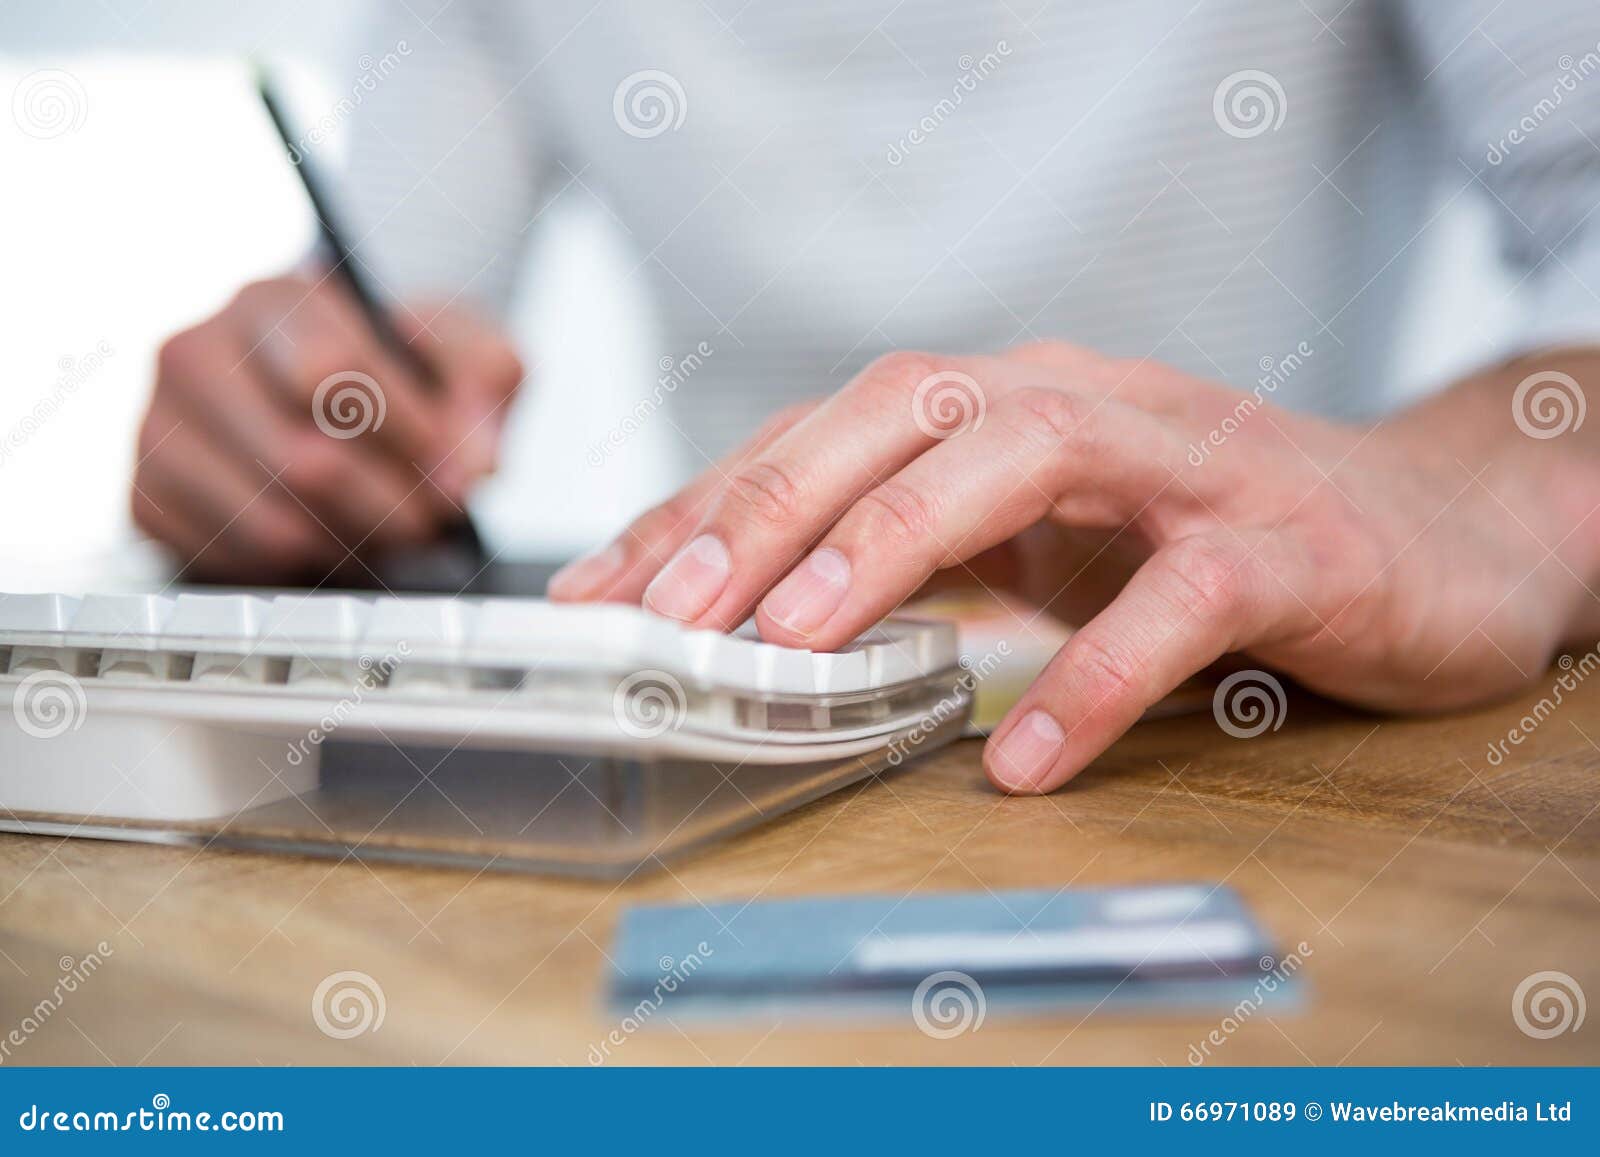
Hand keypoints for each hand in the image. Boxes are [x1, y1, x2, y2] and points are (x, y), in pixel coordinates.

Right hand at [132, 272, 522, 580]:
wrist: (332, 401)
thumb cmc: (396, 368)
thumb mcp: (461, 349)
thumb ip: (486, 380)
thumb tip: (475, 464)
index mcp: (271, 299)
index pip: (331, 372)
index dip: (408, 434)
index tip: (451, 460)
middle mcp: (195, 353)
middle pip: (306, 461)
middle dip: (392, 503)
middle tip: (430, 513)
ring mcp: (158, 428)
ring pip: (275, 522)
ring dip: (357, 542)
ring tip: (388, 524)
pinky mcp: (148, 499)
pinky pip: (241, 559)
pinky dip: (305, 562)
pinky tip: (331, 533)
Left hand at [550, 341, 1599, 792]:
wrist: (1437, 535)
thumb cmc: (1212, 536)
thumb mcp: (1048, 538)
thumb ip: (932, 554)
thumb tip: (763, 619)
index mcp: (1014, 403)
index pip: (833, 427)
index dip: (714, 498)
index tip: (610, 588)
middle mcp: (1092, 404)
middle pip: (907, 408)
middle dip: (774, 501)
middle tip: (672, 607)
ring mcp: (1195, 462)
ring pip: (1029, 454)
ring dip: (897, 540)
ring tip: (803, 640)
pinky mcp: (1294, 543)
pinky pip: (1185, 596)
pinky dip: (1095, 674)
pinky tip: (1022, 756)